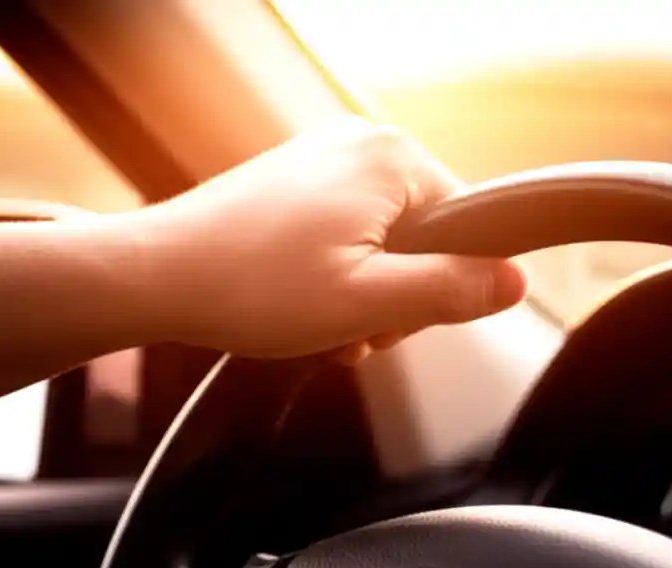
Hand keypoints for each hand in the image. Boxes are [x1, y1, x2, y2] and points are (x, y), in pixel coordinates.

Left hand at [127, 117, 526, 359]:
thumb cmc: (252, 288)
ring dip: (360, 294)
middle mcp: (361, 142)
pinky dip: (332, 274)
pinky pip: (345, 233)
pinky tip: (297, 303)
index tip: (392, 315)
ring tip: (315, 317)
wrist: (155, 276)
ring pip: (382, 243)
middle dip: (394, 293)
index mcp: (393, 158)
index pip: (469, 228)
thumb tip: (516, 283)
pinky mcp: (294, 179)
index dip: (441, 286)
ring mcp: (323, 157)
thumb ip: (450, 292)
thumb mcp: (368, 303)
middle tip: (346, 321)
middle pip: (425, 237)